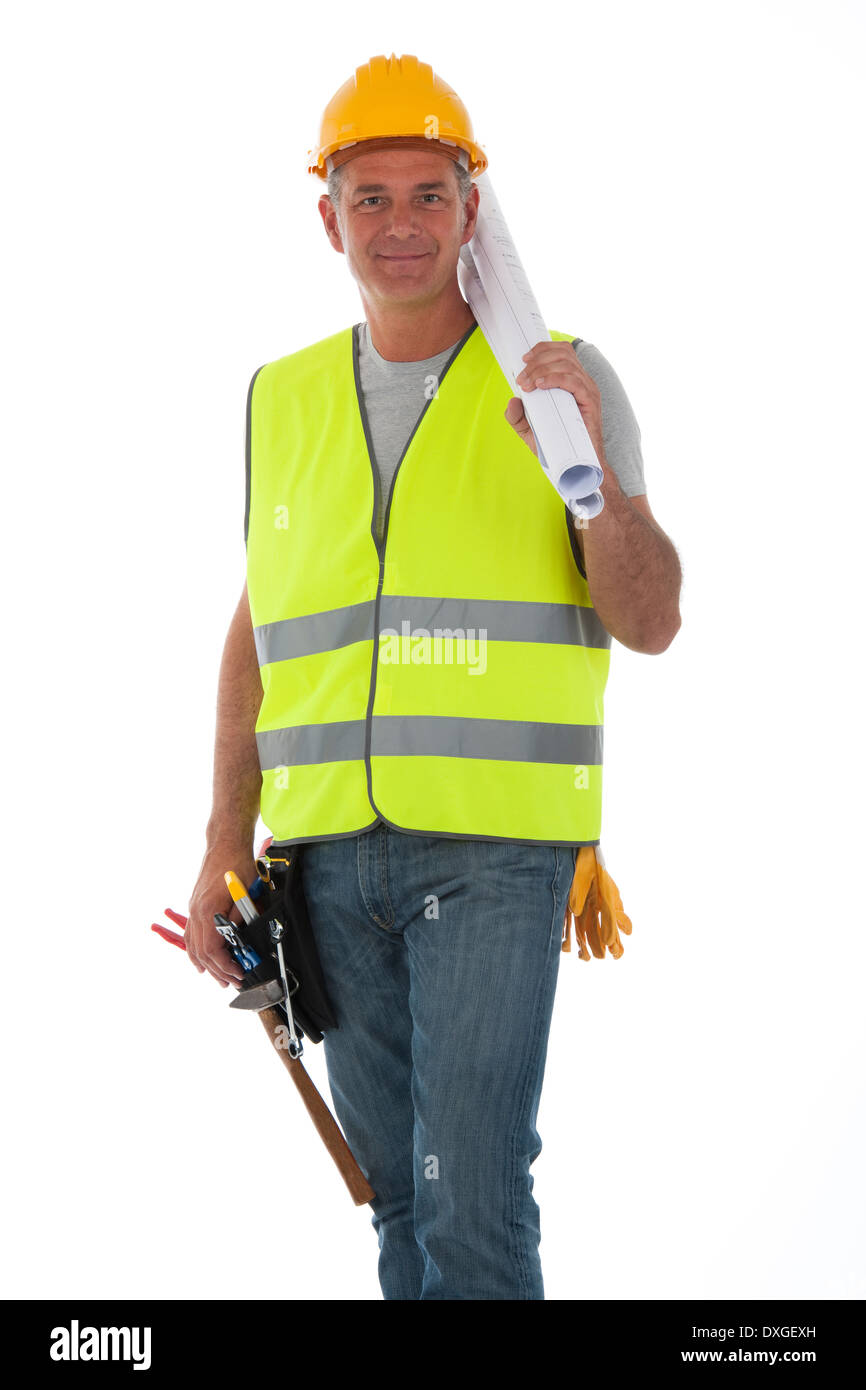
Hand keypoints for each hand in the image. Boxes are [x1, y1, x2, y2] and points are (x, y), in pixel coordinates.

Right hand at [185, 843, 257, 987]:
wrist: (225, 844)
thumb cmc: (238, 866)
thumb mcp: (247, 895)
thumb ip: (240, 921)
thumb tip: (241, 942)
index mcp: (208, 912)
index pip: (213, 950)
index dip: (225, 966)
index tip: (238, 973)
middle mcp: (197, 913)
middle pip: (202, 953)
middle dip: (218, 971)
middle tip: (233, 981)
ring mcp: (193, 909)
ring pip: (193, 946)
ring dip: (206, 965)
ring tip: (219, 977)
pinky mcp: (195, 906)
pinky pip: (190, 936)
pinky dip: (194, 952)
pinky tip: (200, 961)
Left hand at [505, 341, 605, 463]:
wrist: (577, 465)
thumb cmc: (557, 445)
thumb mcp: (529, 430)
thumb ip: (517, 417)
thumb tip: (512, 400)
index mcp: (571, 380)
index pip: (562, 351)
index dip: (542, 349)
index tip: (523, 359)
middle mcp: (582, 381)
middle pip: (563, 353)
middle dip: (538, 360)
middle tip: (521, 378)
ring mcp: (588, 390)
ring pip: (567, 364)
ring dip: (542, 369)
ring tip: (527, 384)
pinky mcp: (590, 402)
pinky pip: (574, 381)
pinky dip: (555, 379)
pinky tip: (540, 385)